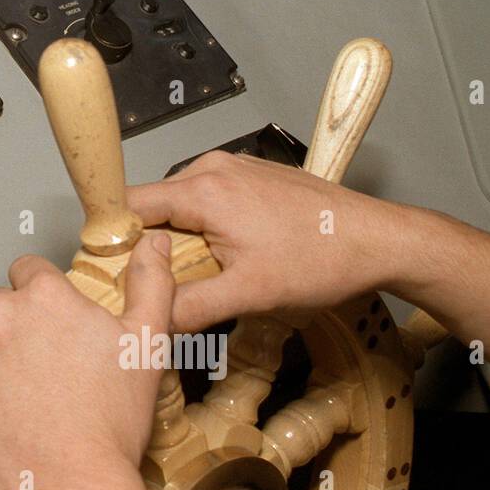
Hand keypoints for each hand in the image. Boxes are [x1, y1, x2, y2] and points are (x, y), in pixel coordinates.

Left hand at [0, 235, 175, 489]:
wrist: (68, 486)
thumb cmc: (107, 423)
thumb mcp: (147, 346)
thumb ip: (151, 283)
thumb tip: (153, 245)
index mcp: (43, 296)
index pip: (31, 271)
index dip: (45, 297)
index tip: (53, 325)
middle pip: (3, 310)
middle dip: (19, 333)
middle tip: (45, 374)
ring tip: (23, 402)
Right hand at [126, 152, 398, 331]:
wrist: (380, 239)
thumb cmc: (322, 259)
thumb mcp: (250, 294)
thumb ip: (190, 307)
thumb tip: (149, 321)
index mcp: (203, 190)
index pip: (129, 204)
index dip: (112, 237)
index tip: (109, 268)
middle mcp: (212, 168)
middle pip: (153, 205)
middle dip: (149, 244)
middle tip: (159, 284)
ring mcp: (234, 168)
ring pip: (181, 204)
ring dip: (180, 237)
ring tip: (201, 272)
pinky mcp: (251, 176)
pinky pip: (207, 199)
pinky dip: (204, 226)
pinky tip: (227, 255)